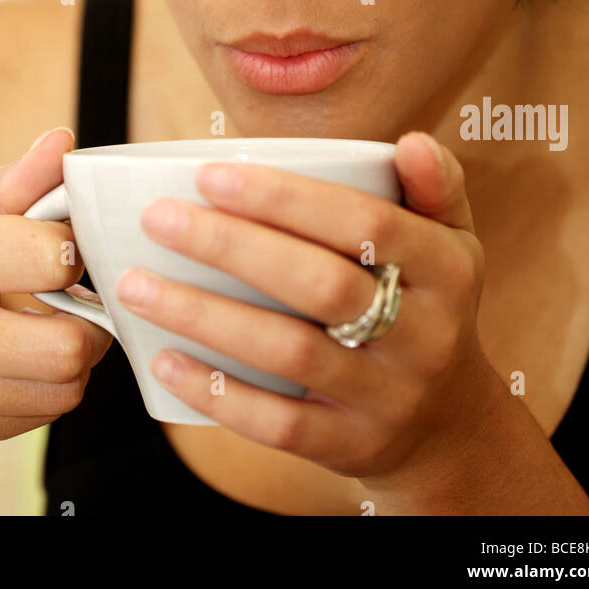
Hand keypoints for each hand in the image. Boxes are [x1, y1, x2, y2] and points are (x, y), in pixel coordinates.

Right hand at [0, 128, 112, 456]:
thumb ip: (8, 185)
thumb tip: (63, 143)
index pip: (46, 257)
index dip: (73, 250)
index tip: (65, 248)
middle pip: (63, 344)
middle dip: (90, 320)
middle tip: (79, 301)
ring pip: (59, 389)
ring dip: (76, 360)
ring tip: (56, 330)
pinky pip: (36, 418)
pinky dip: (47, 390)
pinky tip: (24, 363)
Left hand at [115, 132, 494, 482]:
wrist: (451, 427)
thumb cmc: (428, 306)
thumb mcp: (452, 243)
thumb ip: (434, 185)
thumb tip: (408, 142)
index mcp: (446, 269)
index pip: (366, 223)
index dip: (287, 197)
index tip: (209, 174)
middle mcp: (424, 335)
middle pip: (321, 286)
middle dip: (232, 247)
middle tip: (158, 218)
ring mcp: (387, 397)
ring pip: (290, 353)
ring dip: (206, 316)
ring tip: (136, 284)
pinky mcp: (351, 446)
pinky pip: (279, 424)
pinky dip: (218, 392)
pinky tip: (164, 359)